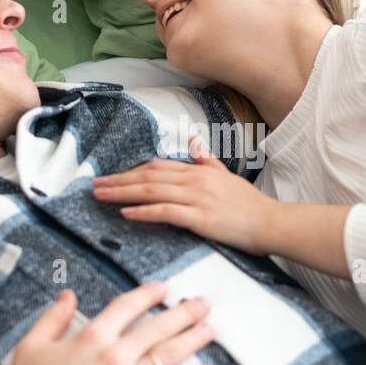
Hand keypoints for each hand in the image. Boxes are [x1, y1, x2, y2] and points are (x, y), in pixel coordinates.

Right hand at [0, 282, 215, 364]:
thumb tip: (68, 294)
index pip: (128, 306)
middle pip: (158, 327)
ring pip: (170, 356)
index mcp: (92, 337)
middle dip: (184, 313)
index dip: (149, 294)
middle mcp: (115, 356)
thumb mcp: (31, 347)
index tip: (165, 289)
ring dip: (193, 339)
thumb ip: (52, 318)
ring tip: (210, 330)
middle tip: (203, 304)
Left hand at [92, 137, 278, 254]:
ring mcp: (196, 198)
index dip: (132, 170)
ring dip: (123, 192)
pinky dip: (143, 211)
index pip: (158, 166)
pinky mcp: (200, 218)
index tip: (111, 175)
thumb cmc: (249, 205)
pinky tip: (126, 213)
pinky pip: (165, 212)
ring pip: (151, 191)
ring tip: (101, 196)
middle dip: (119, 180)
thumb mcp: (226, 176)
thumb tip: (193, 142)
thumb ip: (206, 160)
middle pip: (148, 176)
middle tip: (94, 185)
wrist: (271, 222)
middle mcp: (194, 181)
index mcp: (198, 171)